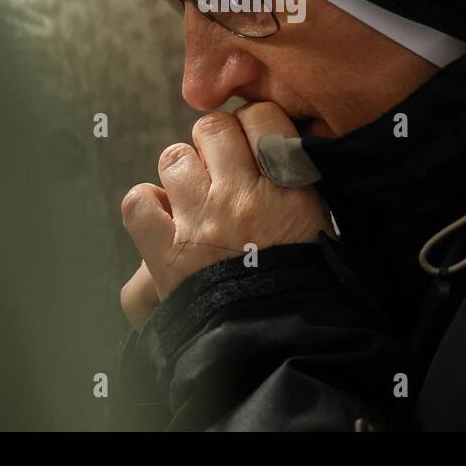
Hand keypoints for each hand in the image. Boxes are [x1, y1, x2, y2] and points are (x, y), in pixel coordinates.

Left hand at [119, 102, 331, 329]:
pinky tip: (164, 218)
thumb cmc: (310, 291)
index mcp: (288, 190)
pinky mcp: (167, 252)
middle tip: (222, 167)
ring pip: (174, 158)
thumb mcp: (325, 228)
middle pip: (212, 128)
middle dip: (214, 141)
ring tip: (194, 196)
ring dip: (182, 172)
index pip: (261, 116)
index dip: (252, 124)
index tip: (253, 139)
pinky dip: (146, 206)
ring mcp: (200, 222)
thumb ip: (304, 185)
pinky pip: (139, 203)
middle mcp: (241, 197)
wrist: (281, 349)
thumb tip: (289, 151)